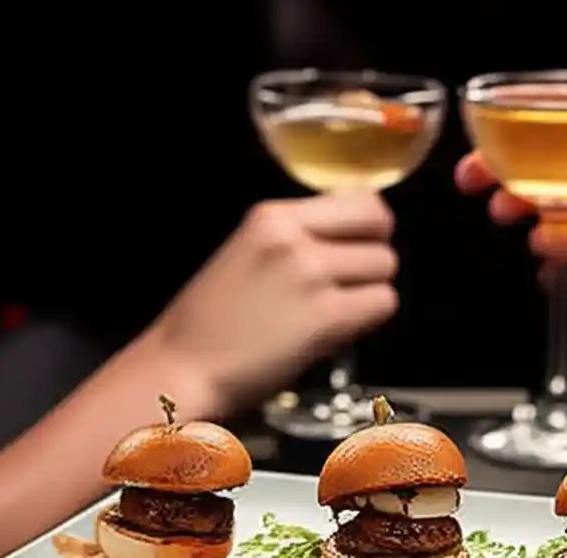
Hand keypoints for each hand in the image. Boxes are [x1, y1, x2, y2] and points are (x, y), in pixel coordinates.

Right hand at [146, 193, 398, 410]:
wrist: (181, 370)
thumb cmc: (209, 323)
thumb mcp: (248, 252)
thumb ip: (297, 237)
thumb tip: (355, 233)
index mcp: (272, 217)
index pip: (360, 197)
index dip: (370, 223)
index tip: (363, 242)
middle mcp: (293, 237)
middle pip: (380, 227)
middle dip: (375, 253)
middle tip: (356, 280)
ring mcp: (310, 274)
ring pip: (385, 268)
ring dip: (370, 291)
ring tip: (335, 311)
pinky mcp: (325, 315)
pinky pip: (383, 304)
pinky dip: (369, 320)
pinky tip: (337, 331)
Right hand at [456, 119, 566, 339]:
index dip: (540, 106)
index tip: (502, 108)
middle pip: (547, 156)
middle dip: (506, 159)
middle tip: (476, 171)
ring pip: (543, 200)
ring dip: (516, 202)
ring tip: (506, 212)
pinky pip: (557, 248)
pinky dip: (542, 247)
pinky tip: (544, 249)